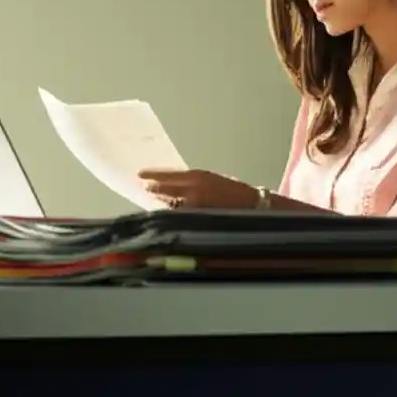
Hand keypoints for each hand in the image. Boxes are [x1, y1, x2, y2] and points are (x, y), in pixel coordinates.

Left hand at [137, 168, 258, 209]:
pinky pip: (179, 218)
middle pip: (165, 191)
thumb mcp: (214, 180)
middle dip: (153, 190)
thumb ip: (193, 184)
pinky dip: (171, 216)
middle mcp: (194, 191)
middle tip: (142, 188)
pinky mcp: (198, 222)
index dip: (153, 175)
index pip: (168, 176)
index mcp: (199, 177)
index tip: (139, 174)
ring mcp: (194, 208)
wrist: (257, 208)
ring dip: (161, 204)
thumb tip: (173, 188)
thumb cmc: (237, 194)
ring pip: (170, 206)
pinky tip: (166, 216)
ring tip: (152, 201)